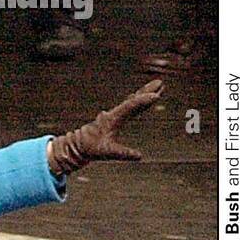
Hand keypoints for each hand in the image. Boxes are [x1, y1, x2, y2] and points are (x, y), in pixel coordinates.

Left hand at [47, 79, 163, 174]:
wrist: (78, 145)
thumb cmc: (92, 148)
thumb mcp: (108, 153)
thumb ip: (123, 154)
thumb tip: (139, 156)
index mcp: (112, 118)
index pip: (130, 106)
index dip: (143, 101)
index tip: (155, 96)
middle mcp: (114, 113)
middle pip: (133, 99)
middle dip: (147, 91)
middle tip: (160, 83)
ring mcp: (115, 114)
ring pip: (132, 101)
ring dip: (144, 93)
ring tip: (158, 87)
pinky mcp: (115, 117)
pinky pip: (129, 106)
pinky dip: (138, 100)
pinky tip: (144, 97)